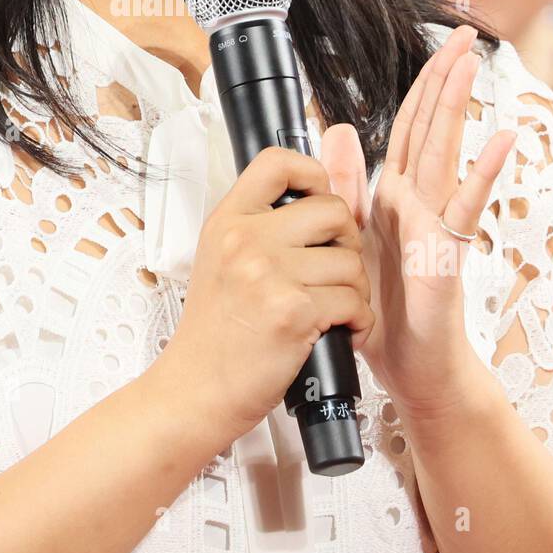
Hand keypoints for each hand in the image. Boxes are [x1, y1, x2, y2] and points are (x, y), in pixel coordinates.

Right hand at [159, 146, 374, 452]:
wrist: (194, 390)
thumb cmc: (215, 334)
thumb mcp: (221, 261)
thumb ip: (260, 229)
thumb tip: (317, 204)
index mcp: (228, 221)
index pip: (277, 162)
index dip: (313, 174)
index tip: (318, 201)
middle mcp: (245, 239)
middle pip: (333, 211)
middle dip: (347, 244)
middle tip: (334, 270)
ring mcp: (268, 274)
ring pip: (351, 262)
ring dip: (355, 290)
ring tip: (335, 309)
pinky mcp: (292, 312)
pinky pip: (354, 302)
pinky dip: (358, 322)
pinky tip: (340, 332)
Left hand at [319, 24, 516, 418]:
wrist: (407, 365)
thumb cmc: (385, 309)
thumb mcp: (354, 237)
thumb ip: (346, 185)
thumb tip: (334, 129)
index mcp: (393, 194)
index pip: (407, 126)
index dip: (420, 85)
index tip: (437, 44)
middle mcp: (418, 199)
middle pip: (432, 127)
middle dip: (445, 78)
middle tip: (463, 33)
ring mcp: (437, 221)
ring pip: (447, 152)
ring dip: (459, 107)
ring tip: (474, 64)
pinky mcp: (448, 248)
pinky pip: (466, 204)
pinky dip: (484, 171)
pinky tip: (503, 139)